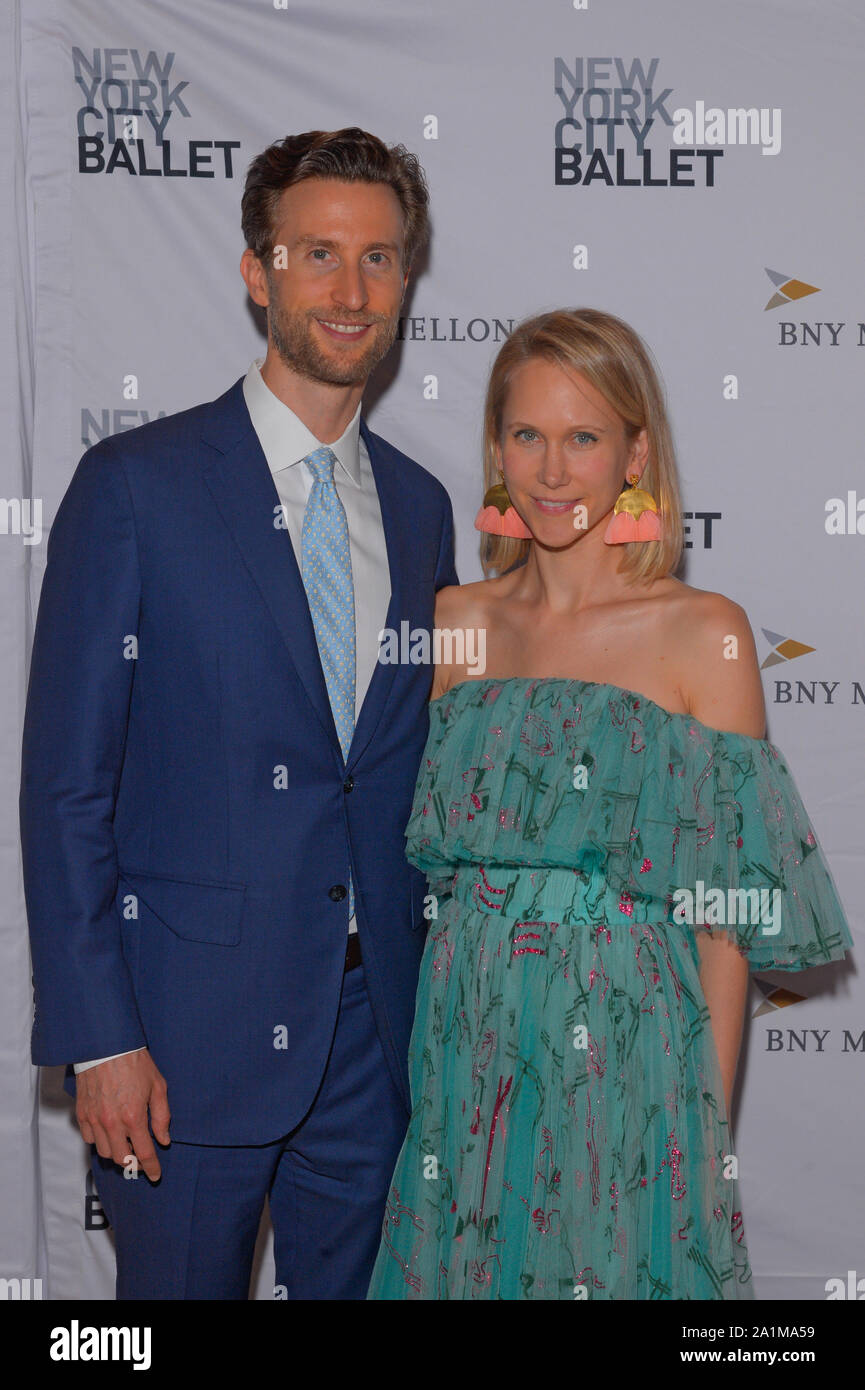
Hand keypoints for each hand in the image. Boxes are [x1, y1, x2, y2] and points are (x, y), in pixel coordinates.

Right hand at [76, 1049, 169, 1181]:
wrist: (106, 1046)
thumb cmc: (135, 1063)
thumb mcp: (158, 1086)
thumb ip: (161, 1116)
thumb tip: (164, 1139)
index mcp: (133, 1116)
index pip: (144, 1153)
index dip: (152, 1168)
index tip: (156, 1175)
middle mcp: (111, 1122)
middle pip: (122, 1159)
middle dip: (134, 1163)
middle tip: (142, 1157)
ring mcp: (94, 1120)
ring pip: (104, 1152)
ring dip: (117, 1152)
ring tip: (127, 1143)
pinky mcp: (82, 1114)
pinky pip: (90, 1139)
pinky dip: (101, 1141)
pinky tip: (110, 1132)